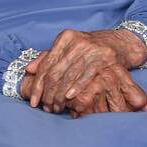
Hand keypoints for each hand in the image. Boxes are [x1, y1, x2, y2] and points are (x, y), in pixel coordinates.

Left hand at [21, 28, 140, 112]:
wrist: (118, 44)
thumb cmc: (89, 50)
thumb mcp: (68, 50)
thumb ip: (47, 58)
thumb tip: (28, 69)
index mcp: (64, 38)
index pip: (46, 64)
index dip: (37, 85)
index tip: (33, 101)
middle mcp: (76, 41)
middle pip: (55, 72)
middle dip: (48, 94)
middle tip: (46, 107)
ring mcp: (90, 48)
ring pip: (68, 76)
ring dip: (61, 95)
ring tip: (57, 107)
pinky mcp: (104, 57)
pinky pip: (86, 75)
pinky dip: (76, 87)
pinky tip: (70, 98)